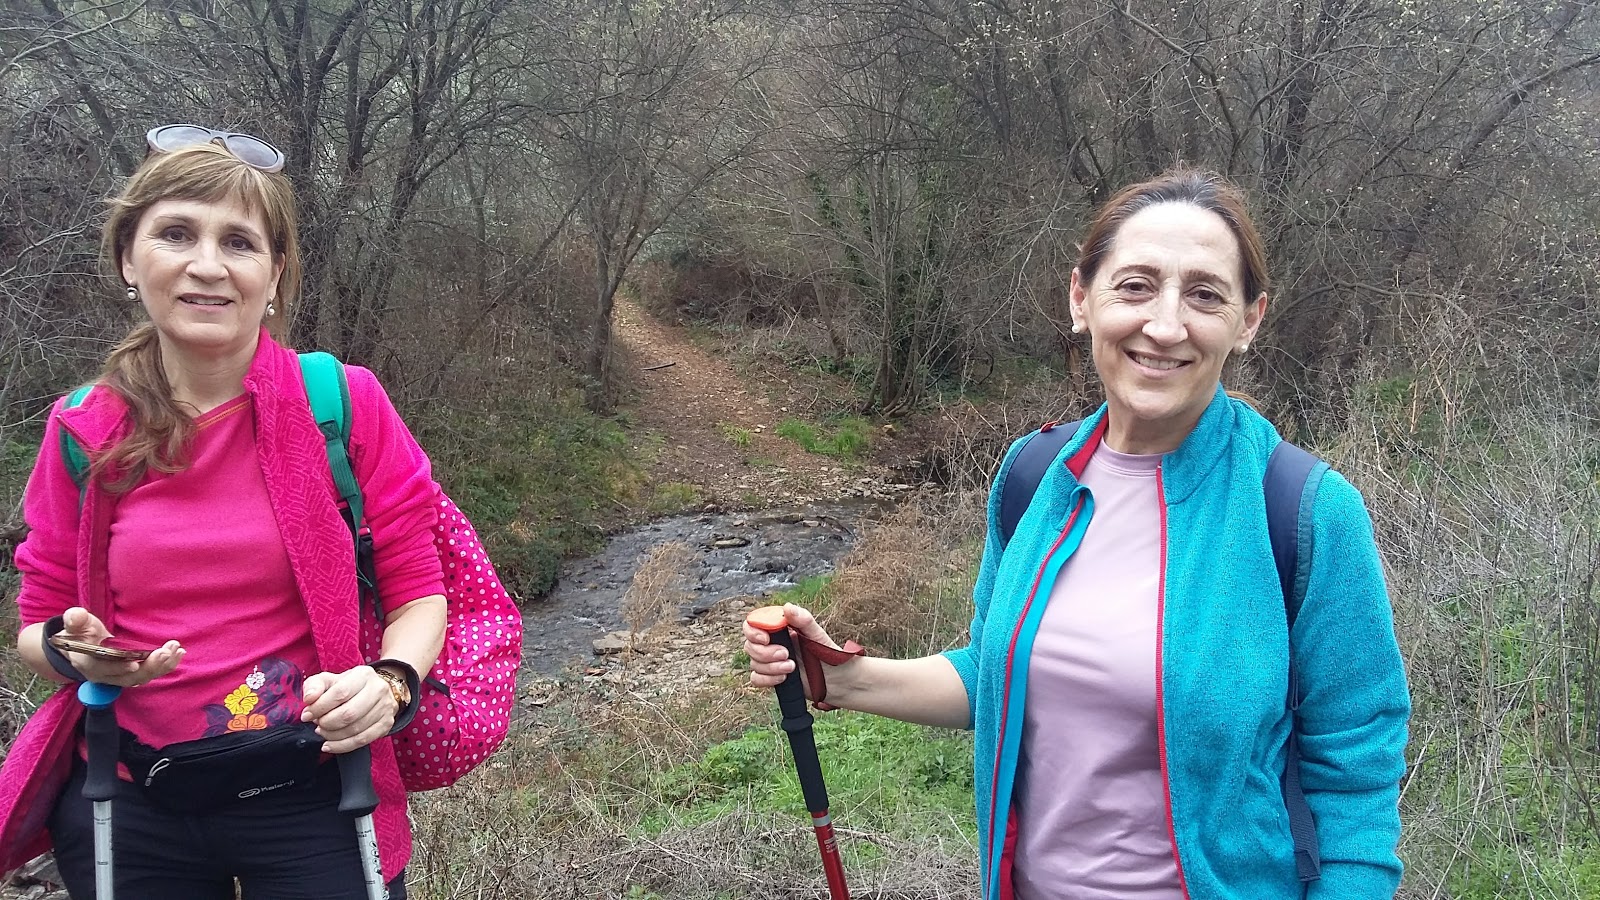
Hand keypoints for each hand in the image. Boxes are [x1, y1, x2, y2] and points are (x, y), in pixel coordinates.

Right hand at [55, 606, 183, 686]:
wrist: (80, 646)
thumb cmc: (78, 633)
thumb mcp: (74, 624)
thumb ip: (74, 620)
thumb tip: (76, 615)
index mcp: (88, 663)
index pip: (103, 669)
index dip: (118, 666)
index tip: (135, 662)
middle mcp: (104, 675)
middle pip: (128, 677)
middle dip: (149, 666)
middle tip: (166, 652)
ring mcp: (119, 676)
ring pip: (142, 676)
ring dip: (161, 665)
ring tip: (177, 650)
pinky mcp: (131, 673)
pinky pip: (149, 673)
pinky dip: (165, 665)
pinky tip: (178, 654)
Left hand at [300, 665, 396, 753]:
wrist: (376, 691)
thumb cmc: (348, 687)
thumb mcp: (330, 680)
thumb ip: (314, 685)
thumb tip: (308, 698)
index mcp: (363, 675)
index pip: (340, 693)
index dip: (320, 707)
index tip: (307, 715)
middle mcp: (378, 690)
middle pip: (349, 713)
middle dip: (326, 723)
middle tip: (317, 724)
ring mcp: (384, 708)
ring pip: (355, 729)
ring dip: (332, 735)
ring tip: (323, 732)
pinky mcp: (386, 724)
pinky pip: (362, 740)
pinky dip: (342, 746)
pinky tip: (330, 744)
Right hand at [741, 603, 838, 694]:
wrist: (838, 681)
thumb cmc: (830, 655)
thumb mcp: (818, 635)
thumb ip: (804, 620)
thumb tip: (787, 607)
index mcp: (781, 628)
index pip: (754, 623)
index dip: (754, 631)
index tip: (766, 638)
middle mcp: (773, 643)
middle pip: (750, 644)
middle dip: (764, 652)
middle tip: (786, 654)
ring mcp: (771, 661)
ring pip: (753, 662)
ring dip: (770, 667)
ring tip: (791, 668)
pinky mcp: (773, 678)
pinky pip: (756, 678)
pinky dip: (767, 679)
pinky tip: (783, 678)